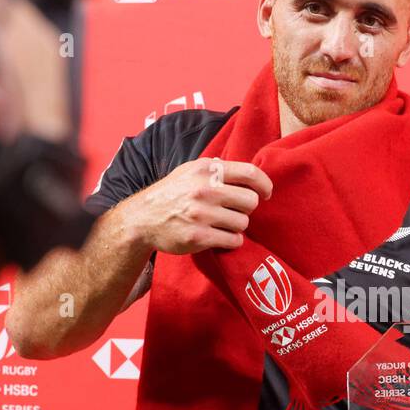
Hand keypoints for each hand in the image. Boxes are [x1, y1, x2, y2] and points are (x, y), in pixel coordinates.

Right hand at [121, 157, 273, 254]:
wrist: (142, 219)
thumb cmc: (170, 194)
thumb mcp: (189, 171)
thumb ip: (215, 169)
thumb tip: (246, 172)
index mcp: (206, 170)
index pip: (250, 173)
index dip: (265, 185)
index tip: (267, 193)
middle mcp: (205, 189)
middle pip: (251, 201)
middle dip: (246, 209)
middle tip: (235, 212)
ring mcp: (202, 214)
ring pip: (243, 223)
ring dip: (237, 226)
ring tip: (223, 224)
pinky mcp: (199, 236)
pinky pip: (233, 240)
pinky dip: (231, 241)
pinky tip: (220, 237)